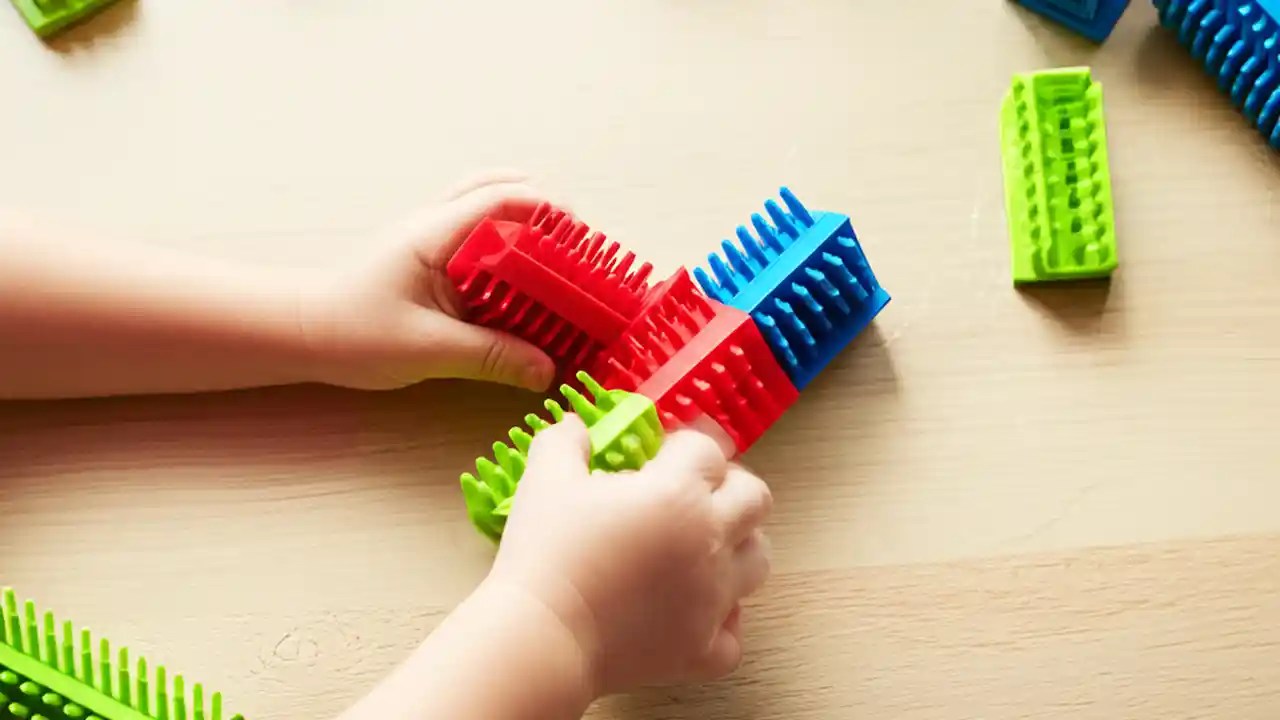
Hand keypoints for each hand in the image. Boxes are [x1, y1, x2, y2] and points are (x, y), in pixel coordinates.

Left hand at [298, 172, 556, 390]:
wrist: (302, 333)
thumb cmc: (353, 333)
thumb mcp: (428, 349)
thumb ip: (491, 356)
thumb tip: (547, 369)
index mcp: (435, 233)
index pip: (503, 199)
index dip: (550, 211)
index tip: (584, 240)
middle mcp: (435, 222)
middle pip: (501, 189)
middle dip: (546, 211)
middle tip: (579, 247)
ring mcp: (431, 235)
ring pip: (489, 208)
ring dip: (527, 225)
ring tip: (559, 260)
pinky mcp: (429, 257)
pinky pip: (478, 237)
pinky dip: (508, 247)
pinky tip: (524, 281)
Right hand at [488, 416, 773, 695]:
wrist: (541, 640)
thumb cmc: (545, 553)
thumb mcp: (545, 480)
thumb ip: (565, 442)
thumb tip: (576, 426)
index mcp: (678, 493)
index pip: (708, 450)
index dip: (684, 445)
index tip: (661, 453)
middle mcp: (709, 542)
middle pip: (755, 498)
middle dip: (730, 486)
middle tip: (692, 492)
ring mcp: (712, 599)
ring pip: (758, 561)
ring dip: (737, 546)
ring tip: (701, 547)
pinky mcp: (702, 650)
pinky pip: (735, 633)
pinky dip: (722, 620)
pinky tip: (694, 610)